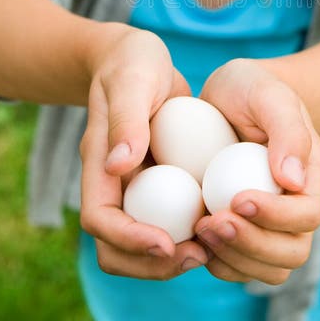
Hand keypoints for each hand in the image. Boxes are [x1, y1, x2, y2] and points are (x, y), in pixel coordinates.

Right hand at [79, 26, 207, 278]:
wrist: (139, 58)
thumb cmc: (134, 62)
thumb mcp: (134, 81)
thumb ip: (126, 120)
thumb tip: (120, 167)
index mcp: (97, 164)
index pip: (99, 219)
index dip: (129, 239)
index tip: (167, 244)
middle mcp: (112, 184)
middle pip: (115, 247)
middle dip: (152, 263)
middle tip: (199, 256)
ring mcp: (134, 188)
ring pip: (141, 244)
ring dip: (171, 258)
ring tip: (212, 250)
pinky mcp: (157, 185)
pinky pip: (167, 224)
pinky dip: (187, 235)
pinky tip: (221, 226)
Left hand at [197, 59, 319, 283]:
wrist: (229, 95)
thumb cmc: (250, 87)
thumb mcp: (268, 95)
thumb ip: (286, 130)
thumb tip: (292, 180)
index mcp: (310, 175)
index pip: (308, 214)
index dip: (276, 216)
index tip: (236, 199)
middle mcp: (296, 205)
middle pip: (293, 252)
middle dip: (252, 244)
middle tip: (211, 222)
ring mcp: (271, 223)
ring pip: (269, 268)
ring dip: (234, 258)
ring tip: (200, 228)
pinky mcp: (243, 230)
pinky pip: (241, 266)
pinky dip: (220, 263)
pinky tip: (195, 238)